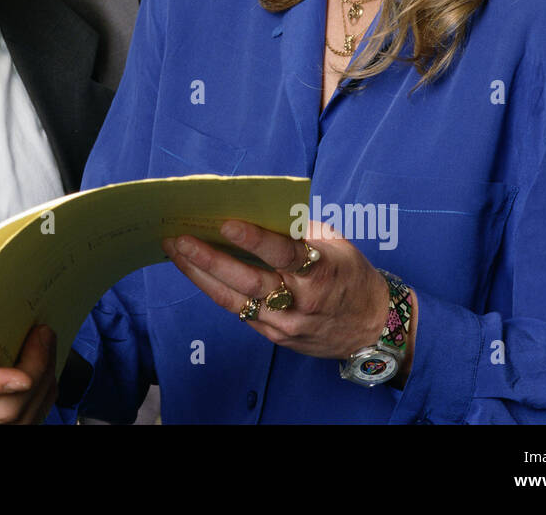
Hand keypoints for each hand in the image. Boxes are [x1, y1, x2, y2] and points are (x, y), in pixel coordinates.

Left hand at [162, 219, 416, 380]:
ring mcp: (285, 324)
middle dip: (209, 259)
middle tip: (178, 238)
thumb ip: (296, 230)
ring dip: (200, 275)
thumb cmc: (348, 272)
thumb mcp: (334, 243)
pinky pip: (238, 311)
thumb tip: (252, 208)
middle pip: (249, 281)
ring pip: (235, 300)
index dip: (255, 240)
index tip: (225, 224)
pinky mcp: (274, 336)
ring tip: (174, 250)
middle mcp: (301, 302)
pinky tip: (193, 270)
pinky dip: (213, 289)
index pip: (284, 254)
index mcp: (320, 272)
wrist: (371, 326)